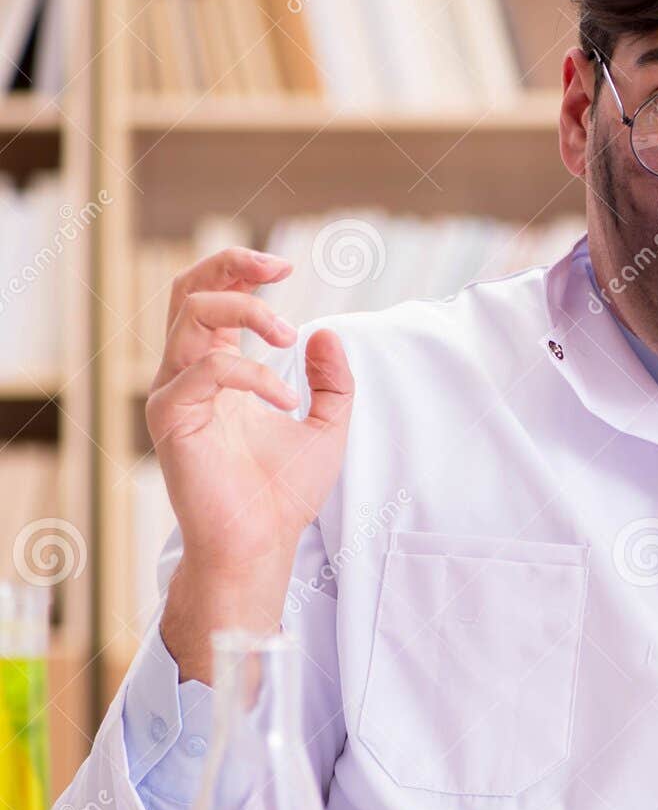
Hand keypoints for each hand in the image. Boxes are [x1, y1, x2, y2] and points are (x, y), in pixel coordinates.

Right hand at [146, 248, 353, 675]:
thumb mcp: (327, 425)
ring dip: (248, 312)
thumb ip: (333, 381)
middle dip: (232, 267)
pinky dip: (253, 372)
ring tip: (290, 335)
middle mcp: (187, 375)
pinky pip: (206, 369)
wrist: (262, 543)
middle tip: (280, 270)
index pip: (211, 298)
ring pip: (192, 316)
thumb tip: (328, 334)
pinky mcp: (171, 417)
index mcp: (216, 370)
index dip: (241, 270)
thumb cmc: (284, 492)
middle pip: (188, 290)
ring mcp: (174, 394)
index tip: (286, 266)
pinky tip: (286, 399)